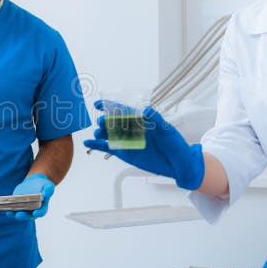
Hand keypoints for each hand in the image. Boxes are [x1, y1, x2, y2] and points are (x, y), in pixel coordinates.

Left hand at [8, 173, 54, 219]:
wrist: (35, 182)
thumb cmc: (43, 185)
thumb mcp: (48, 185)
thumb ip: (49, 189)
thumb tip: (47, 193)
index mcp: (43, 207)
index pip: (41, 212)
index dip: (38, 213)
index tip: (35, 213)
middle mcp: (34, 211)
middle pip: (28, 216)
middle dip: (23, 216)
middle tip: (19, 215)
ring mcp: (25, 210)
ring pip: (20, 214)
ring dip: (14, 214)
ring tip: (9, 212)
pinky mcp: (18, 206)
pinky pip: (13, 210)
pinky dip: (10, 210)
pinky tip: (5, 209)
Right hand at [83, 101, 204, 189]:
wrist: (178, 163)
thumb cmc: (175, 144)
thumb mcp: (167, 129)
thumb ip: (155, 119)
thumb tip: (146, 110)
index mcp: (141, 120)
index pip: (122, 110)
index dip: (110, 106)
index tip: (99, 103)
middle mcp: (132, 129)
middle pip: (113, 122)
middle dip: (105, 121)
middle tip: (102, 122)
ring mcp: (127, 141)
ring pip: (109, 135)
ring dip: (101, 133)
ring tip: (97, 134)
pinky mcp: (125, 153)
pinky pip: (108, 148)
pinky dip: (97, 146)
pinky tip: (88, 143)